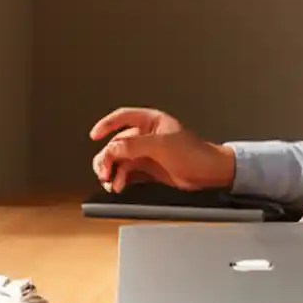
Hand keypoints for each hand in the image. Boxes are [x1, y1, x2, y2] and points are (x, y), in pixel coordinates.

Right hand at [89, 107, 235, 192]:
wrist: (208, 173)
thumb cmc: (193, 152)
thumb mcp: (161, 145)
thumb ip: (134, 145)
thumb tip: (113, 148)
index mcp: (151, 121)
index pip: (122, 117)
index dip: (106, 125)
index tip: (94, 135)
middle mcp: (146, 136)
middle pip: (117, 143)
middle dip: (107, 157)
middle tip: (104, 170)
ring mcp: (147, 153)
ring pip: (120, 160)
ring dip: (112, 171)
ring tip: (110, 181)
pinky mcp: (148, 169)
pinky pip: (127, 173)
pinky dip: (120, 179)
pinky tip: (118, 185)